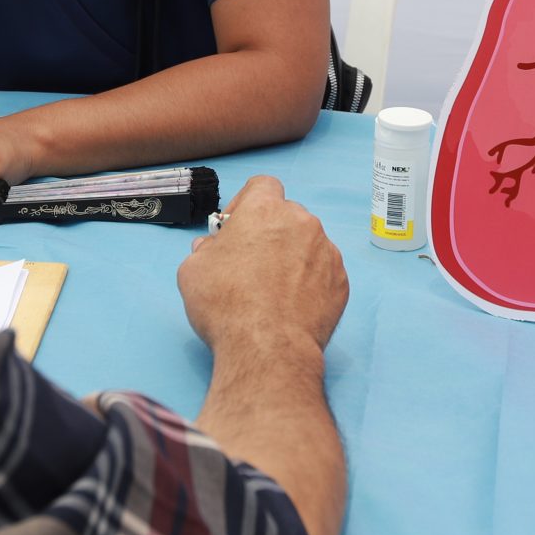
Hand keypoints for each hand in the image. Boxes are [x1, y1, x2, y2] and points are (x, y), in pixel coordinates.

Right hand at [178, 176, 347, 360]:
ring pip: (307, 243)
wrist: (267, 348)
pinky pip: (323, 271)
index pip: (262, 186)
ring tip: (272, 289)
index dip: (247, 203)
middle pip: (286, 216)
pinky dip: (310, 281)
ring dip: (292, 256)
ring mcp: (326, 251)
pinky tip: (291, 303)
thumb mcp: (193, 269)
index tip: (236, 227)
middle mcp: (301, 222)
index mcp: (264, 210)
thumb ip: (206, 248)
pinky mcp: (340, 281)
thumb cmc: (226, 305)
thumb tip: (212, 248)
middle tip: (252, 261)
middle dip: (270, 232)